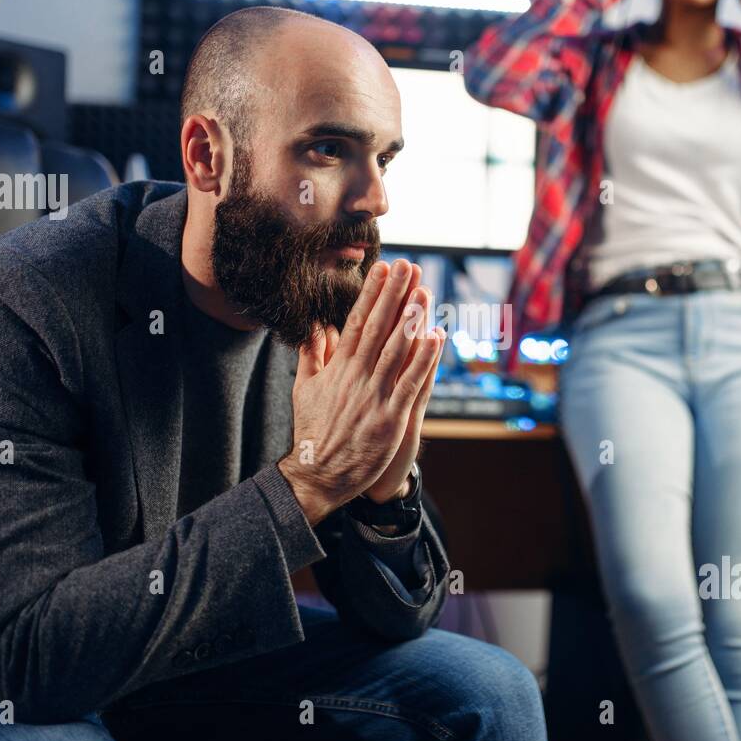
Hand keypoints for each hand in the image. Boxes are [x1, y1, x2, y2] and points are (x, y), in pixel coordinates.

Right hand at [315, 269, 443, 505]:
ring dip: (411, 320)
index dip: (371, 294)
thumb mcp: (304, 390)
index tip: (382, 269)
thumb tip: (316, 328)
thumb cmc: (313, 432)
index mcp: (337, 369)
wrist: (317, 474)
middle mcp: (356, 378)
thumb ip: (312, 357)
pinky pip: (411, 384)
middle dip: (393, 295)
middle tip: (407, 266)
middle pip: (379, 329)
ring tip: (423, 291)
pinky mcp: (391, 419)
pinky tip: (436, 338)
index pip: (357, 323)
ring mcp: (375, 397)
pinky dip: (424, 361)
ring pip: (396, 351)